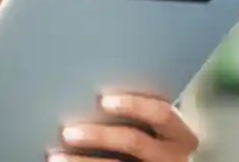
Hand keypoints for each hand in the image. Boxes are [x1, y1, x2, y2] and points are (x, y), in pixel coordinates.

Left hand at [50, 93, 198, 161]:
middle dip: (99, 136)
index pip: (161, 113)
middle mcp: (174, 157)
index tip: (103, 99)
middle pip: (135, 141)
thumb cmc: (157, 138)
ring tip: (57, 156)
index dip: (134, 105)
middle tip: (68, 131)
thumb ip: (142, 110)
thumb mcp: (160, 127)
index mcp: (181, 134)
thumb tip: (95, 83)